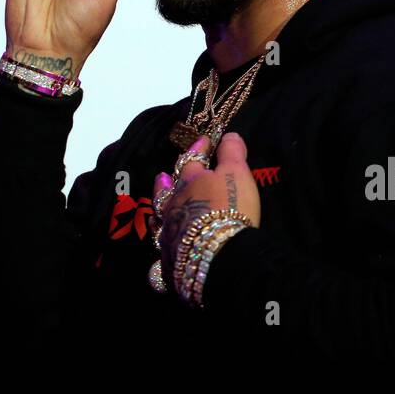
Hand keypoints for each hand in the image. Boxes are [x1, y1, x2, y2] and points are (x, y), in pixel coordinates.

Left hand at [153, 132, 260, 289]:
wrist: (217, 254)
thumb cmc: (229, 207)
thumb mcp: (237, 174)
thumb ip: (232, 153)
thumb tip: (228, 135)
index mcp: (191, 181)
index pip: (192, 160)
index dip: (198, 149)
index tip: (202, 142)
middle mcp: (174, 204)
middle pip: (167, 190)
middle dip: (167, 181)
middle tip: (162, 176)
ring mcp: (169, 231)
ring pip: (161, 217)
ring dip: (161, 211)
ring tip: (158, 209)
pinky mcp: (169, 258)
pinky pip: (163, 248)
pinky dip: (164, 243)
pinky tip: (164, 246)